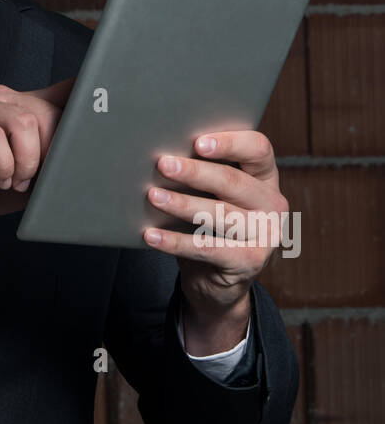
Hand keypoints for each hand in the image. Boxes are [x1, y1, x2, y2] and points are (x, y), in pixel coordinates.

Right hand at [0, 79, 73, 234]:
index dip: (88, 94)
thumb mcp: (28, 177)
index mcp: (28, 108)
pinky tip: (1, 178)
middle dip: (52, 154)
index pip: (65, 92)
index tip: (107, 100)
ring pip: (24, 123)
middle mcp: (8, 100)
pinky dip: (3, 164)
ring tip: (17, 182)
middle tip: (39, 180)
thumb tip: (84, 169)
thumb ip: (52, 165)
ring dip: (26, 161)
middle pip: (50, 114)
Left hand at [142, 130, 288, 342]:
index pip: (258, 149)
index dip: (230, 143)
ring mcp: (266, 234)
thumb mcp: (214, 195)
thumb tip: (166, 155)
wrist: (218, 280)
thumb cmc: (211, 225)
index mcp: (265, 177)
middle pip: (234, 182)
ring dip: (182, 204)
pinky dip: (176, 242)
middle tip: (164, 164)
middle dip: (195, 172)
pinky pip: (208, 248)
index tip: (198, 143)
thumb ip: (204, 174)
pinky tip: (152, 235)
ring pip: (220, 214)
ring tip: (154, 196)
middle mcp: (272, 203)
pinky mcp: (251, 262)